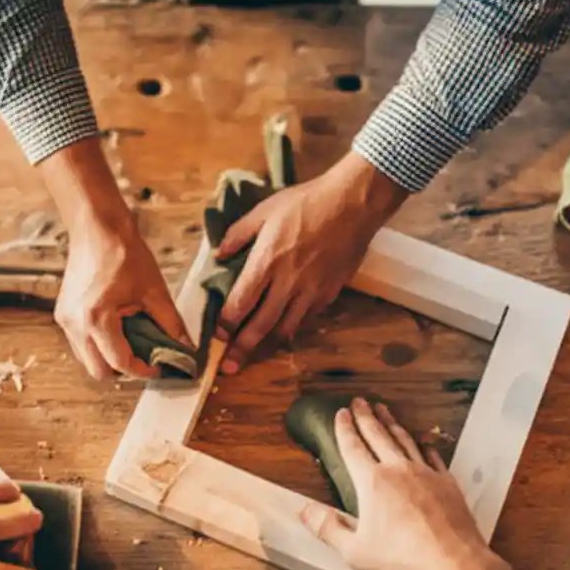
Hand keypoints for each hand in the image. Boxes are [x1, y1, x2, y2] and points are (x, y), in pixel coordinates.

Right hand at [55, 217, 187, 379]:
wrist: (96, 228)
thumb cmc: (123, 253)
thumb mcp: (154, 290)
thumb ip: (171, 323)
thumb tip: (186, 347)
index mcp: (97, 318)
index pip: (120, 363)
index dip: (144, 370)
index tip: (160, 366)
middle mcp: (75, 324)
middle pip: (99, 371)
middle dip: (123, 368)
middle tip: (145, 356)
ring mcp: (65, 320)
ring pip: (87, 360)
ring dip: (108, 358)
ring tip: (130, 340)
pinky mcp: (62, 314)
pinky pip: (80, 343)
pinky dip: (98, 344)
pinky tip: (116, 328)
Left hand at [216, 154, 404, 373]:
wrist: (352, 204)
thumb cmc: (306, 203)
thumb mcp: (264, 210)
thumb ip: (238, 234)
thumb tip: (218, 255)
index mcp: (266, 262)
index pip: (240, 303)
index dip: (226, 324)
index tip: (217, 336)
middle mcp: (287, 282)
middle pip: (261, 325)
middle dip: (242, 348)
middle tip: (229, 366)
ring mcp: (310, 291)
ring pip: (286, 328)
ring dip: (267, 346)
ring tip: (253, 358)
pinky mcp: (329, 292)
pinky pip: (307, 318)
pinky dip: (293, 328)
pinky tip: (283, 333)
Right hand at [300, 399, 490, 569]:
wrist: (452, 561)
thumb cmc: (403, 558)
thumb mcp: (354, 551)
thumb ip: (328, 529)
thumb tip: (306, 511)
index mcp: (372, 483)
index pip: (353, 447)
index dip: (344, 429)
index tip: (341, 414)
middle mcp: (397, 470)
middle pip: (378, 435)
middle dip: (366, 417)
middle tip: (360, 402)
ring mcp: (425, 473)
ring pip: (404, 440)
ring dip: (392, 423)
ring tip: (385, 410)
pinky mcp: (446, 482)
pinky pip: (432, 456)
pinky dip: (424, 446)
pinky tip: (423, 442)